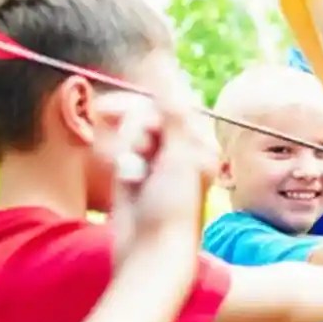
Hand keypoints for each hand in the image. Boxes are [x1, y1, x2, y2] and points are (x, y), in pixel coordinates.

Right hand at [101, 89, 211, 282]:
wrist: (150, 255)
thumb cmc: (172, 209)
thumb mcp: (177, 154)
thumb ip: (169, 109)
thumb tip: (165, 66)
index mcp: (199, 143)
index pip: (172, 104)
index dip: (151, 103)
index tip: (141, 106)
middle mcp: (179, 151)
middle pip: (149, 114)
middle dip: (139, 130)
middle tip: (141, 155)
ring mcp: (156, 164)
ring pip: (133, 131)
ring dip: (130, 148)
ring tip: (135, 176)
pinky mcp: (133, 176)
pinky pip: (123, 151)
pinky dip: (123, 162)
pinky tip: (128, 182)